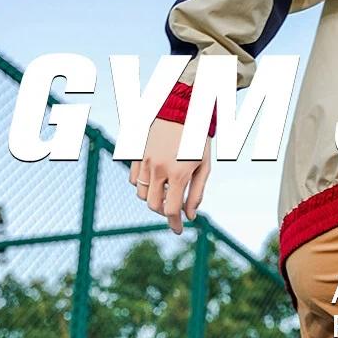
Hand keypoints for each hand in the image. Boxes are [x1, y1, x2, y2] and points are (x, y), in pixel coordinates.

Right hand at [129, 118, 210, 234]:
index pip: (172, 210)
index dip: (175, 224)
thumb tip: (190, 216)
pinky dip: (142, 185)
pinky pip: (133, 178)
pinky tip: (154, 181)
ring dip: (152, 198)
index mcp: (178, 174)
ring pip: (141, 193)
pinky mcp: (136, 153)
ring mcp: (144, 160)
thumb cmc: (198, 139)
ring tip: (165, 193)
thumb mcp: (204, 167)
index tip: (179, 230)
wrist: (182, 107)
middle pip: (153, 205)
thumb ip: (196, 194)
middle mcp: (158, 169)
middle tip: (174, 210)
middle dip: (164, 212)